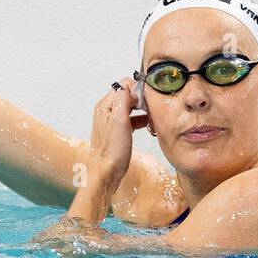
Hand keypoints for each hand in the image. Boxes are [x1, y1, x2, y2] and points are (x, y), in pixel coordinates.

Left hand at [82, 77, 151, 193]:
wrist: (106, 173)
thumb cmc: (112, 151)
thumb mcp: (119, 120)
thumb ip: (123, 100)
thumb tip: (129, 85)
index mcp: (105, 106)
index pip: (123, 86)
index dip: (137, 90)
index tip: (147, 100)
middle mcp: (106, 111)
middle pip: (127, 95)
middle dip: (141, 100)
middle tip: (152, 109)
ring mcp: (111, 121)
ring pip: (131, 108)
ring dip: (142, 110)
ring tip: (153, 117)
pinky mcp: (117, 132)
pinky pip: (131, 119)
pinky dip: (141, 120)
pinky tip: (148, 126)